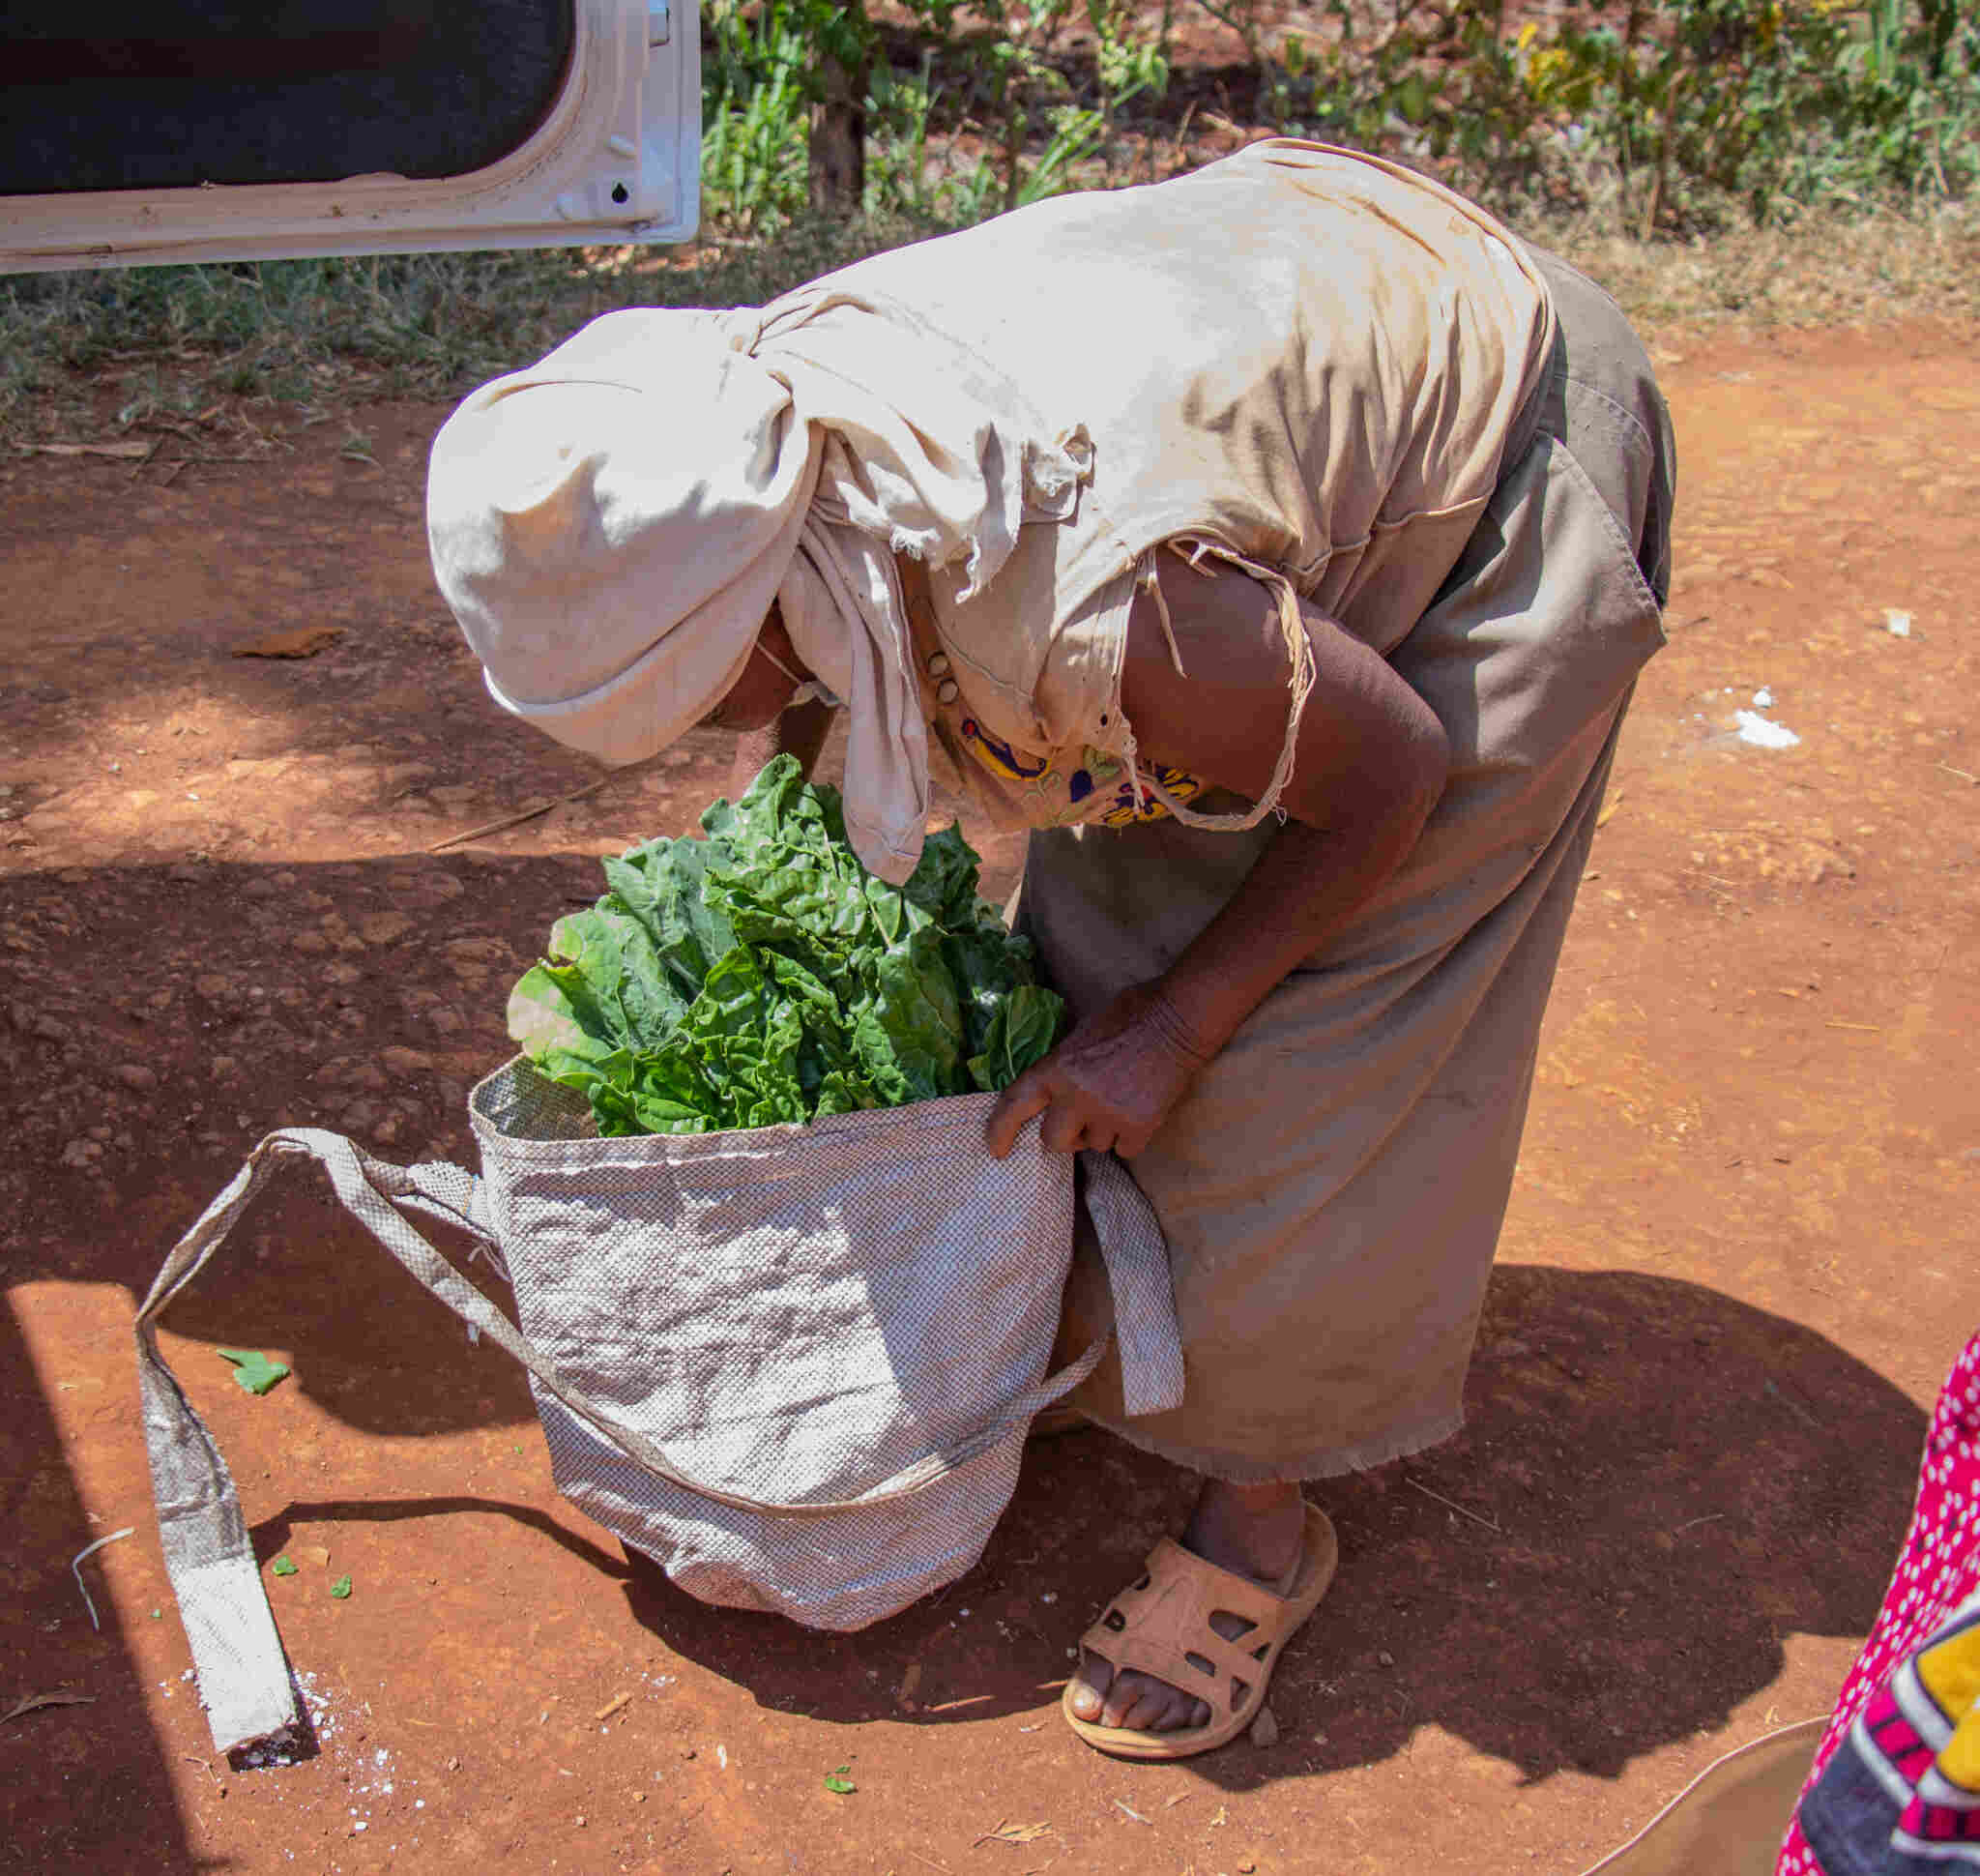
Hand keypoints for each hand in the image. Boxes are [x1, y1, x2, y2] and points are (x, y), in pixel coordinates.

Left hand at [985, 982, 1211, 1159]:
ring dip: (1102, 1132)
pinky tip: (1139, 1110)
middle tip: (1081, 1119)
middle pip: (1053, 1141)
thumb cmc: (1130, 1016)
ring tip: (1121, 1101)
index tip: (996, 1150)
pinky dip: (1130, 1137)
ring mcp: (1108, 1114)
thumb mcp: (1080, 1034)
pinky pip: (1124, 1150)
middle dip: (1065, 1134)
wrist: (1178, 1019)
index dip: (999, 1130)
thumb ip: (1062, 1068)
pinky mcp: (1139, 1126)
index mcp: (1056, 1067)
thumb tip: (1053, 1095)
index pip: (1015, 1104)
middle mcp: (1076, 1096)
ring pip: (1093, 1146)